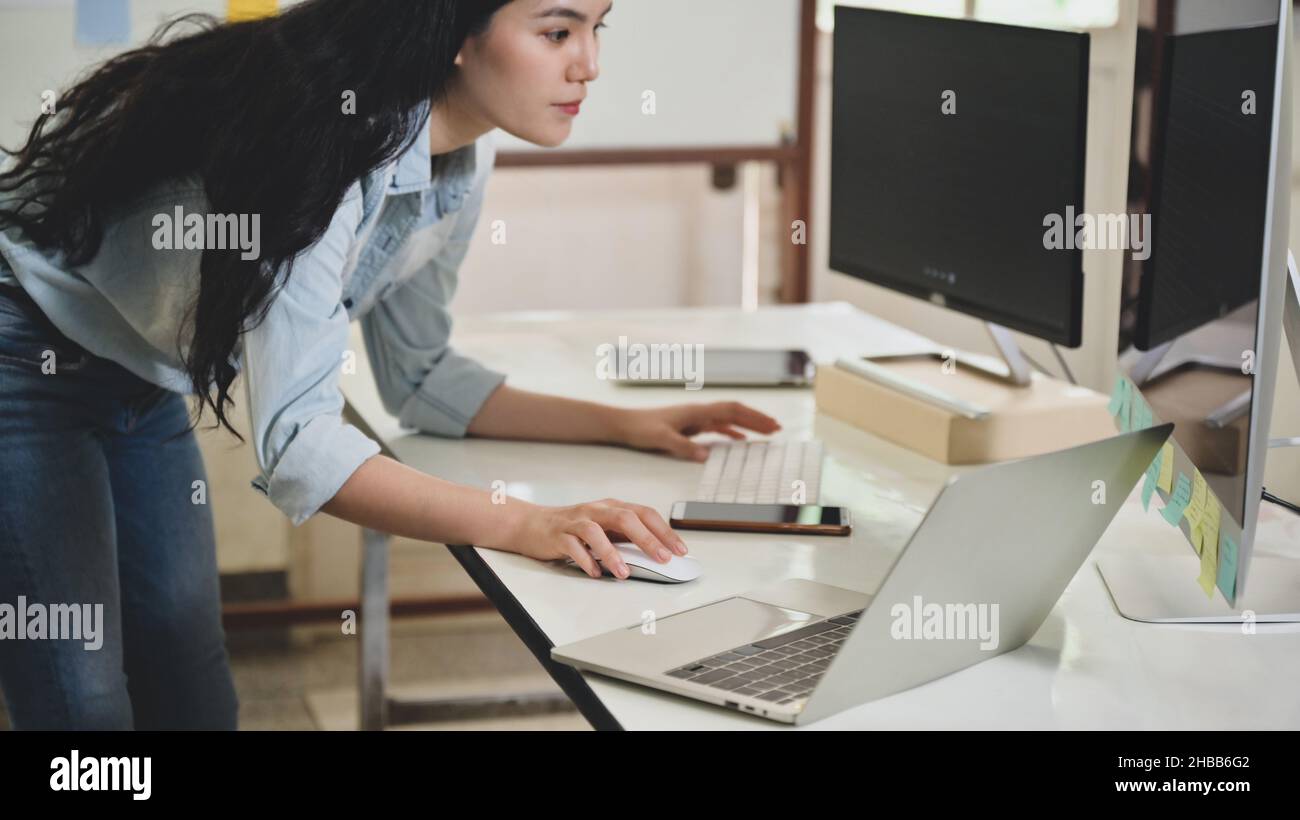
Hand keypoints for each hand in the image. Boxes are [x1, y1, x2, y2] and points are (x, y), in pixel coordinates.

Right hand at [504, 498, 688, 579]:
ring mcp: (576, 521)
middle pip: (626, 518)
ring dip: (613, 554)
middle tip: (663, 559)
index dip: (664, 531)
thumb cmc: (574, 528)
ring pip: (597, 532)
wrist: (532, 524)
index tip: (680, 550)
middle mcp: (596, 510)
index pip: (645, 514)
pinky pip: (573, 547)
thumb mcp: (605, 527)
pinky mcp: (558, 535)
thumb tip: (658, 553)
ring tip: (624, 573)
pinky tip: (595, 573)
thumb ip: (626, 537)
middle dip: (647, 539)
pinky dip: (586, 561)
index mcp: (612, 507)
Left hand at [615, 401, 781, 461]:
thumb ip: (683, 446)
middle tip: (777, 429)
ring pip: (728, 419)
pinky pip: (717, 427)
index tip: (771, 425)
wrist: (624, 423)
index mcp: (696, 411)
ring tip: (766, 433)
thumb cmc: (641, 428)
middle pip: (735, 412)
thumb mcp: (662, 439)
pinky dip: (732, 432)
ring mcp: (695, 418)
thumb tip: (706, 454)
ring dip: (747, 425)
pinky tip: (739, 440)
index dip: (753, 417)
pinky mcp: (689, 426)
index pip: (732, 411)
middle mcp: (699, 412)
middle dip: (757, 419)